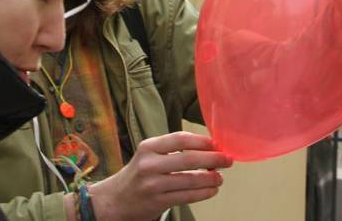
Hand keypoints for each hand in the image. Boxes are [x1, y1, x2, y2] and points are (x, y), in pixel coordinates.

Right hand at [87, 132, 232, 220]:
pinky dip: (203, 193)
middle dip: (213, 159)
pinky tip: (212, 189)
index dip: (202, 141)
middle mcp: (149, 164)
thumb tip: (208, 147)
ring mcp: (153, 185)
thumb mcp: (149, 154)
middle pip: (188, 159)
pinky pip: (186, 197)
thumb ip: (172, 149)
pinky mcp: (157, 202)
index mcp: (148, 147)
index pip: (180, 139)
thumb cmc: (138, 174)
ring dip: (211, 179)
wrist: (114, 200)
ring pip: (190, 180)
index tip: (217, 143)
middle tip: (228, 160)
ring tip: (220, 177)